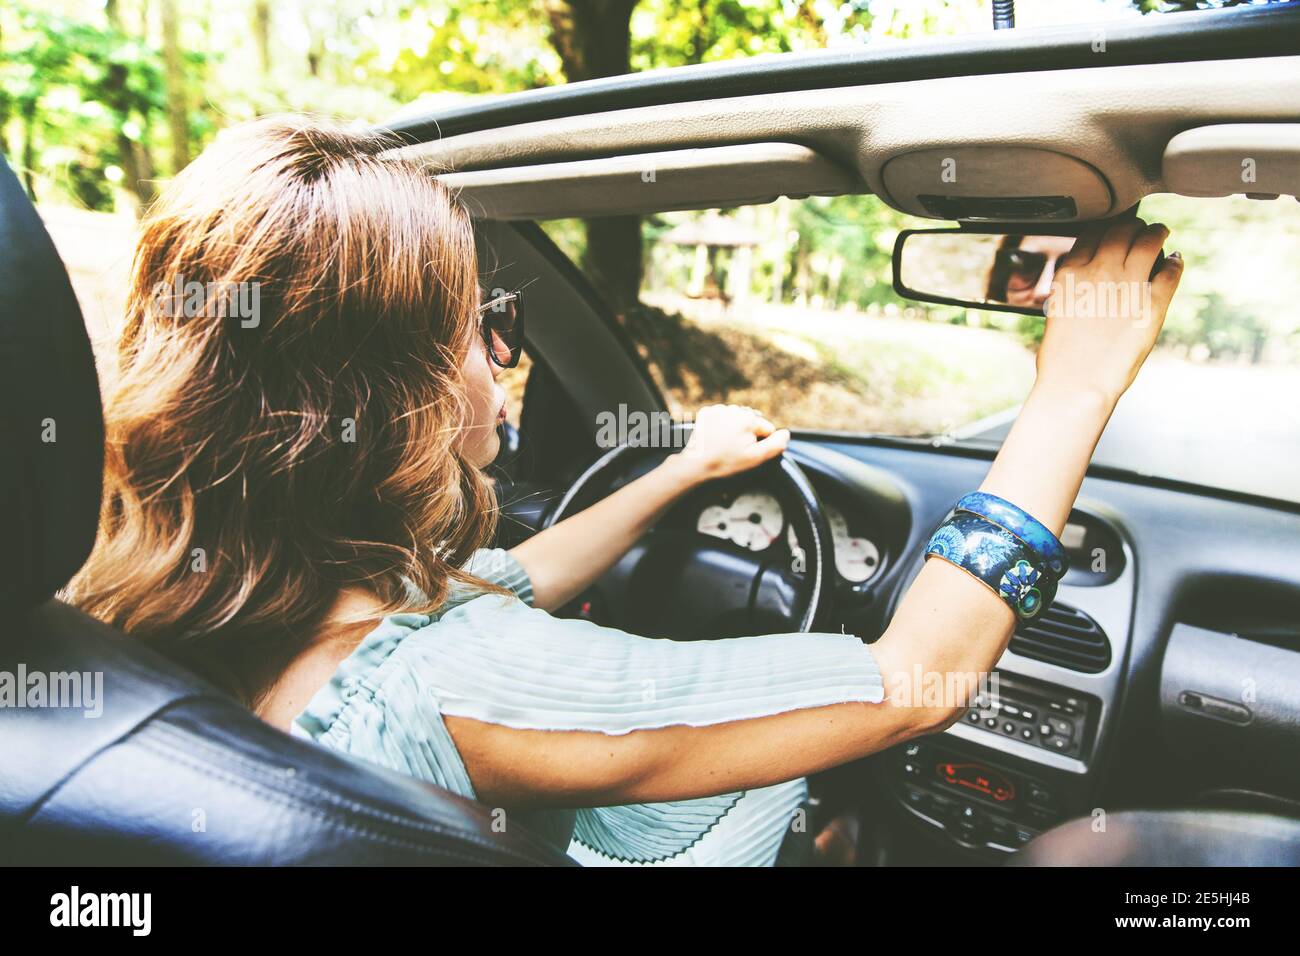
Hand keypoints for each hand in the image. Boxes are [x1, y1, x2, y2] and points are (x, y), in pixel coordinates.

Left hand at [672, 403, 789, 483]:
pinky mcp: (707, 412)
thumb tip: (785, 433)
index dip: (760, 443)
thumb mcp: (755, 458)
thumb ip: (775, 445)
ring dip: (735, 429)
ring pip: (738, 418)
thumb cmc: (726, 462)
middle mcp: (735, 409)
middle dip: (748, 434)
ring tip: (725, 444)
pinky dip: (722, 425)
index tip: (746, 452)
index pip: (767, 429)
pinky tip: (716, 438)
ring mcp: (719, 409)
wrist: (696, 464)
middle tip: (735, 450)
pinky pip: (722, 417)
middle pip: (752, 422)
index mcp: (749, 418)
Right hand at [1036, 218, 1183, 403]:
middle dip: (1132, 226)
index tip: (1113, 231)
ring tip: (1160, 233)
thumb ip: (1074, 285)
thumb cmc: (1061, 355)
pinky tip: (1174, 261)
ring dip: (1156, 233)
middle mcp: (1100, 270)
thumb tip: (1088, 277)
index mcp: (1072, 272)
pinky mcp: (1153, 302)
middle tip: (1140, 229)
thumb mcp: (1057, 309)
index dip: (1106, 228)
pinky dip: (1175, 262)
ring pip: (1149, 240)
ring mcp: (1128, 284)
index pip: (1093, 233)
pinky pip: (1171, 270)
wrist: (1077, 381)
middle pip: (1122, 230)